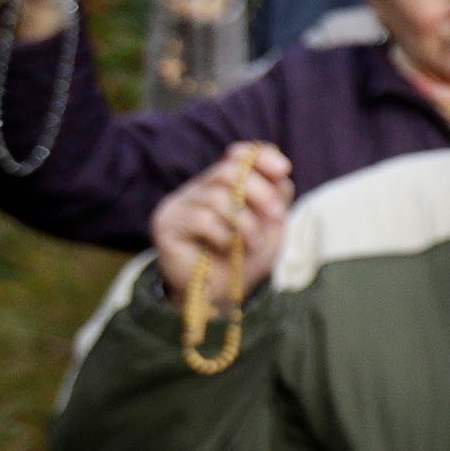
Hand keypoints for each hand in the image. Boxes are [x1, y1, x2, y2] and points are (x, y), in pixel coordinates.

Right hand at [151, 143, 293, 306]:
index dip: (260, 158)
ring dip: (246, 223)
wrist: (221, 295)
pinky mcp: (166, 224)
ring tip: (252, 244)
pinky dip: (224, 235)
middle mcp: (199, 189)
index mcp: (223, 185)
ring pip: (218, 197)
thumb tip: (281, 173)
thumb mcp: (270, 227)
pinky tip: (226, 249)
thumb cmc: (245, 258)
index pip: (237, 155)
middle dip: (261, 193)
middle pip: (229, 171)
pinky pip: (202, 218)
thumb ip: (277, 198)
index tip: (283, 169)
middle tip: (278, 216)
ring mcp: (179, 204)